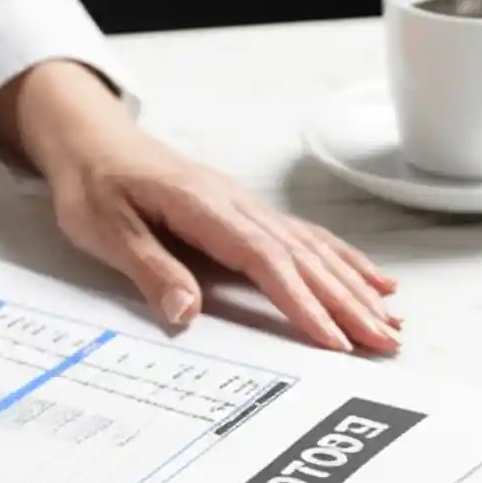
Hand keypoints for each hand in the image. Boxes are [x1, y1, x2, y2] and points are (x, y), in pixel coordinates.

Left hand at [0, 61, 399, 352]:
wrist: (90, 141)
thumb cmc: (93, 184)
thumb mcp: (104, 229)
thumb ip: (149, 268)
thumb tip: (185, 313)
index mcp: (203, 208)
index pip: (264, 259)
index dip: (301, 301)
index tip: (332, 338)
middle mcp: (235, 205)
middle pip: (303, 256)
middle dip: (347, 302)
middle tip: (385, 341)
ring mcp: (243, 207)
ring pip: (311, 248)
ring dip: (354, 286)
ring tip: (391, 322)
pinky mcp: (242, 213)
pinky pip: (303, 238)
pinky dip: (341, 260)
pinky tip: (371, 280)